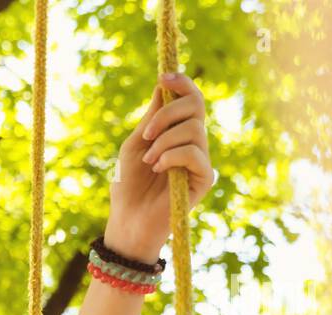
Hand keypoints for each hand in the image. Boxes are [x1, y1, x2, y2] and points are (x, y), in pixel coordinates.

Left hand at [104, 72, 214, 262]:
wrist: (128, 220)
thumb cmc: (127, 184)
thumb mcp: (135, 144)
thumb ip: (151, 117)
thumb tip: (163, 86)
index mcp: (177, 132)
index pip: (190, 99)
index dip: (181, 83)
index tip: (163, 78)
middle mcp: (193, 142)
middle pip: (196, 106)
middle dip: (167, 113)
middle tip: (146, 134)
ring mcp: (200, 160)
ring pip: (193, 129)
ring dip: (164, 141)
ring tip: (148, 161)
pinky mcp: (205, 179)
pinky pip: (195, 153)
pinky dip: (172, 156)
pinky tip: (158, 169)